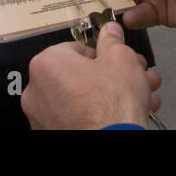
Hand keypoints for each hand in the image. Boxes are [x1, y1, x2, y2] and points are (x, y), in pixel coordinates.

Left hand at [22, 22, 161, 128]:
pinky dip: (98, 114)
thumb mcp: (121, 59)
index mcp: (47, 64)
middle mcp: (38, 91)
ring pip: (82, 98)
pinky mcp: (54, 134)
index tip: (118, 57)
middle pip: (80, 74)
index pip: (77, 48)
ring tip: (138, 97)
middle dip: (112, 75)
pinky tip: (122, 114)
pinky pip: (78, 117)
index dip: (104, 53)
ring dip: (110, 94)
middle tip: (132, 76)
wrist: (113, 142)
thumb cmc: (110, 108)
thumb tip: (110, 32)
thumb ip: (112, 41)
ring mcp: (43, 117)